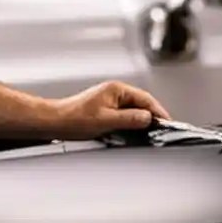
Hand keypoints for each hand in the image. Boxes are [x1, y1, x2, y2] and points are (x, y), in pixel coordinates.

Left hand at [51, 81, 171, 138]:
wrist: (54, 122)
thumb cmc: (74, 119)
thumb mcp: (106, 121)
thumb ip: (130, 119)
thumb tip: (148, 118)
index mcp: (116, 89)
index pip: (146, 99)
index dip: (158, 112)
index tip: (167, 123)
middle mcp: (114, 92)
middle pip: (141, 104)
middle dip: (152, 116)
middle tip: (161, 130)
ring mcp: (109, 100)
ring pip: (133, 110)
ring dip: (141, 120)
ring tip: (149, 133)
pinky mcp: (104, 109)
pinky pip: (124, 115)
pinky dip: (131, 123)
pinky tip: (132, 132)